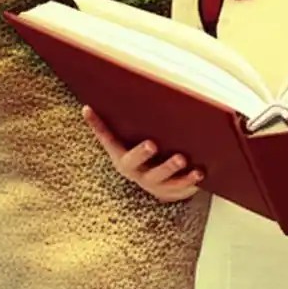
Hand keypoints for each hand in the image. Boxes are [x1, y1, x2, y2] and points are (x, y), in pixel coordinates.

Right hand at [82, 104, 202, 202]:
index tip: (88, 108)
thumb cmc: (147, 157)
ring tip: (181, 158)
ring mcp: (151, 183)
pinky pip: (179, 189)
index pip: (106, 137)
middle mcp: (134, 170)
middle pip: (132, 162)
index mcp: (121, 155)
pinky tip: (199, 172)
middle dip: (141, 153)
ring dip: (170, 168)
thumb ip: (126, 125)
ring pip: (159, 178)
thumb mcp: (135, 142)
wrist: (161, 187)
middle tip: (152, 144)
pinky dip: (189, 181)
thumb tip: (107, 97)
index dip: (96, 123)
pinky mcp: (170, 191)